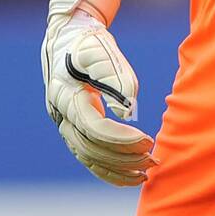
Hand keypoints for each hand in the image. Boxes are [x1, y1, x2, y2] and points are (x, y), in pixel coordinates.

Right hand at [41, 0, 156, 186]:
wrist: (67, 38)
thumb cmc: (87, 43)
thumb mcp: (101, 50)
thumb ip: (115, 77)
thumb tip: (127, 111)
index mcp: (65, 96)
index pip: (92, 127)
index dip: (119, 138)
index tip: (147, 140)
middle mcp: (61, 115)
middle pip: (91, 148)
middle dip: (123, 156)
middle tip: (154, 157)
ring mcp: (64, 125)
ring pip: (89, 157)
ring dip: (118, 168)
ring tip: (148, 171)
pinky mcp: (73, 129)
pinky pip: (88, 158)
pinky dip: (109, 170)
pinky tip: (131, 176)